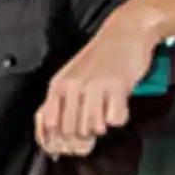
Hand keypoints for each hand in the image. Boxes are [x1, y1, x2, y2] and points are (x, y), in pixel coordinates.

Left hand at [34, 13, 157, 157]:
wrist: (125, 32)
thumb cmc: (100, 58)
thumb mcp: (72, 78)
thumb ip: (62, 104)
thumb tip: (55, 140)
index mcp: (58, 85)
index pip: (49, 125)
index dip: (60, 140)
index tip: (72, 143)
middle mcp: (72, 86)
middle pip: (72, 132)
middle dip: (85, 136)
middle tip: (96, 123)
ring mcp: (94, 86)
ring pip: (94, 128)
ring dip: (103, 125)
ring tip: (106, 108)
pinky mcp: (117, 87)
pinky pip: (116, 120)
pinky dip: (120, 116)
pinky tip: (119, 102)